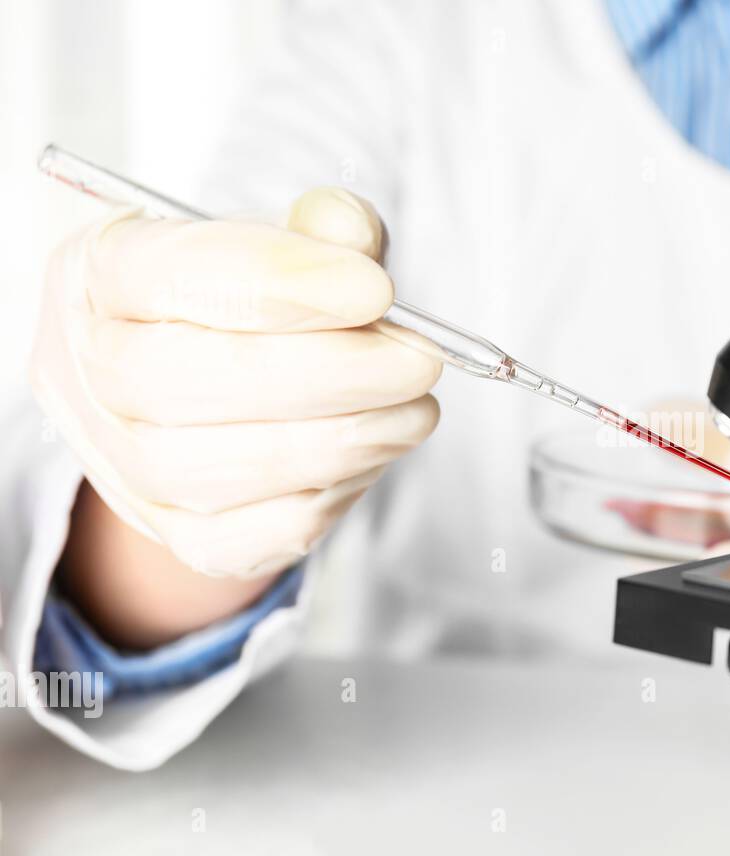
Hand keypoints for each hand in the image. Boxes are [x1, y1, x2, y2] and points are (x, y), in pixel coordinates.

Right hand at [32, 187, 441, 580]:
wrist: (213, 382)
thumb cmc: (251, 299)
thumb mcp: (285, 238)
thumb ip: (323, 227)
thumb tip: (350, 235)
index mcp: (103, 271)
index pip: (175, 276)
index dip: (283, 282)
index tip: (376, 288)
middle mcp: (91, 372)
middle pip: (191, 384)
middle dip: (330, 375)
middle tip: (419, 361)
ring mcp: (125, 465)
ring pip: (220, 473)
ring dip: (344, 441)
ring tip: (415, 410)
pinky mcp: (180, 535)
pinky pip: (252, 536)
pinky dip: (328, 498)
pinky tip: (373, 454)